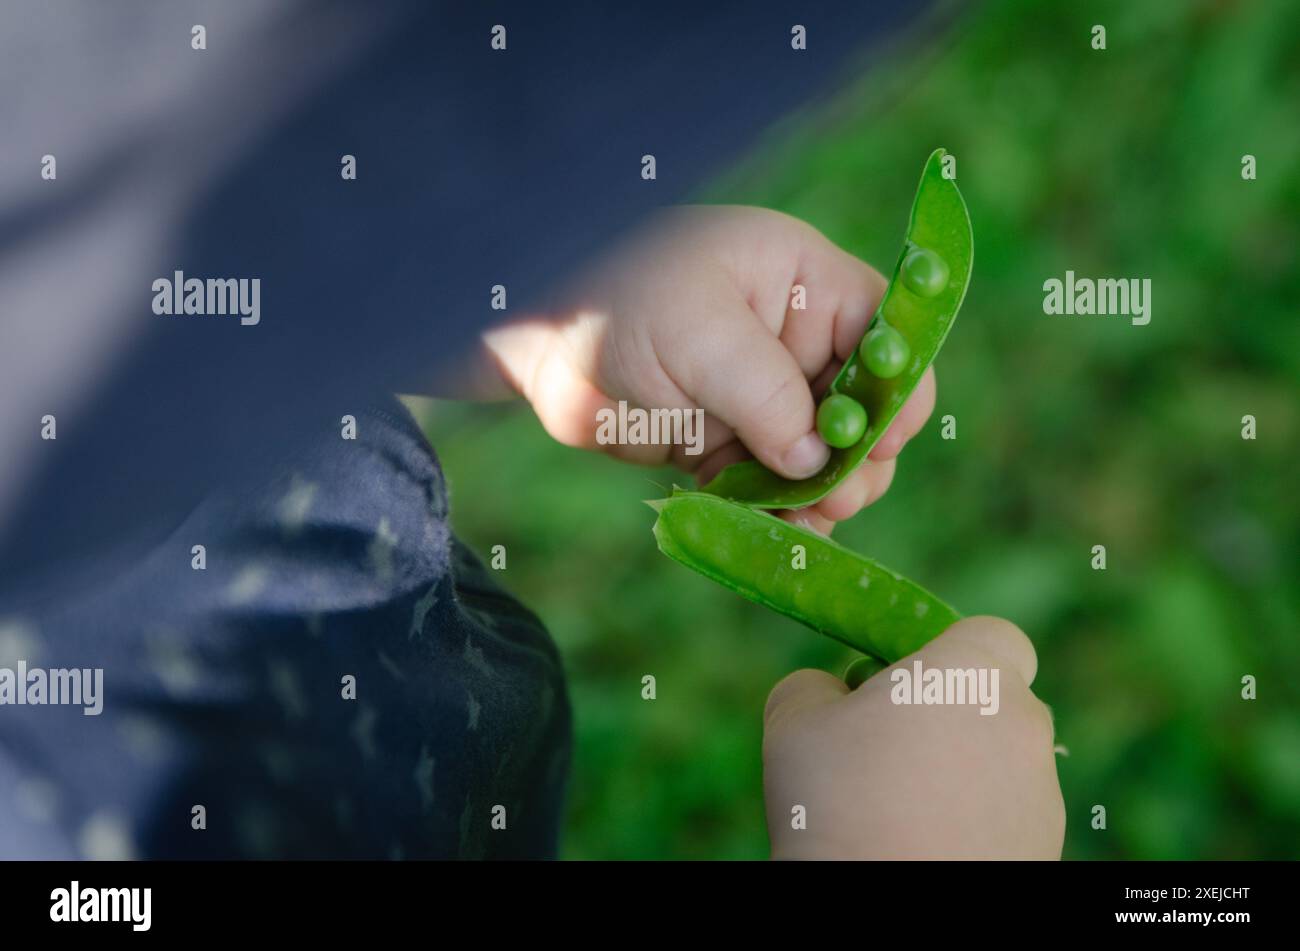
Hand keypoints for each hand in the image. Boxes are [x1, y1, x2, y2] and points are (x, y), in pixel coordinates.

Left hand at [481, 206, 935, 531]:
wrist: (538, 344)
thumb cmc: (619, 304)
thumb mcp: (701, 335)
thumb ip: (766, 394)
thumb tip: (815, 460)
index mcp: (805, 286)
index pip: (886, 336)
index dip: (895, 389)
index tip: (882, 439)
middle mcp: (795, 341)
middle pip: (864, 408)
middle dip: (859, 455)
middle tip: (835, 494)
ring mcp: (764, 397)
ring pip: (824, 456)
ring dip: (824, 492)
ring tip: (809, 517)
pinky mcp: (730, 443)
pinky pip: (774, 485)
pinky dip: (781, 512)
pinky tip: (782, 533)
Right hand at [762, 617, 1065, 858]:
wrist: (887, 915)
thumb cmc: (838, 805)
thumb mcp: (794, 723)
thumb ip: (815, 685)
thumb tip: (832, 692)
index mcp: (973, 673)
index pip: (992, 635)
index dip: (947, 653)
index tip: (898, 685)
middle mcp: (1024, 725)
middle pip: (993, 700)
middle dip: (947, 717)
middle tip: (884, 752)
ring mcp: (1043, 794)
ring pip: (998, 762)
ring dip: (956, 775)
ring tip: (894, 812)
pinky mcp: (1045, 850)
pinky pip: (1004, 817)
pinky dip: (969, 824)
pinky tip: (919, 845)